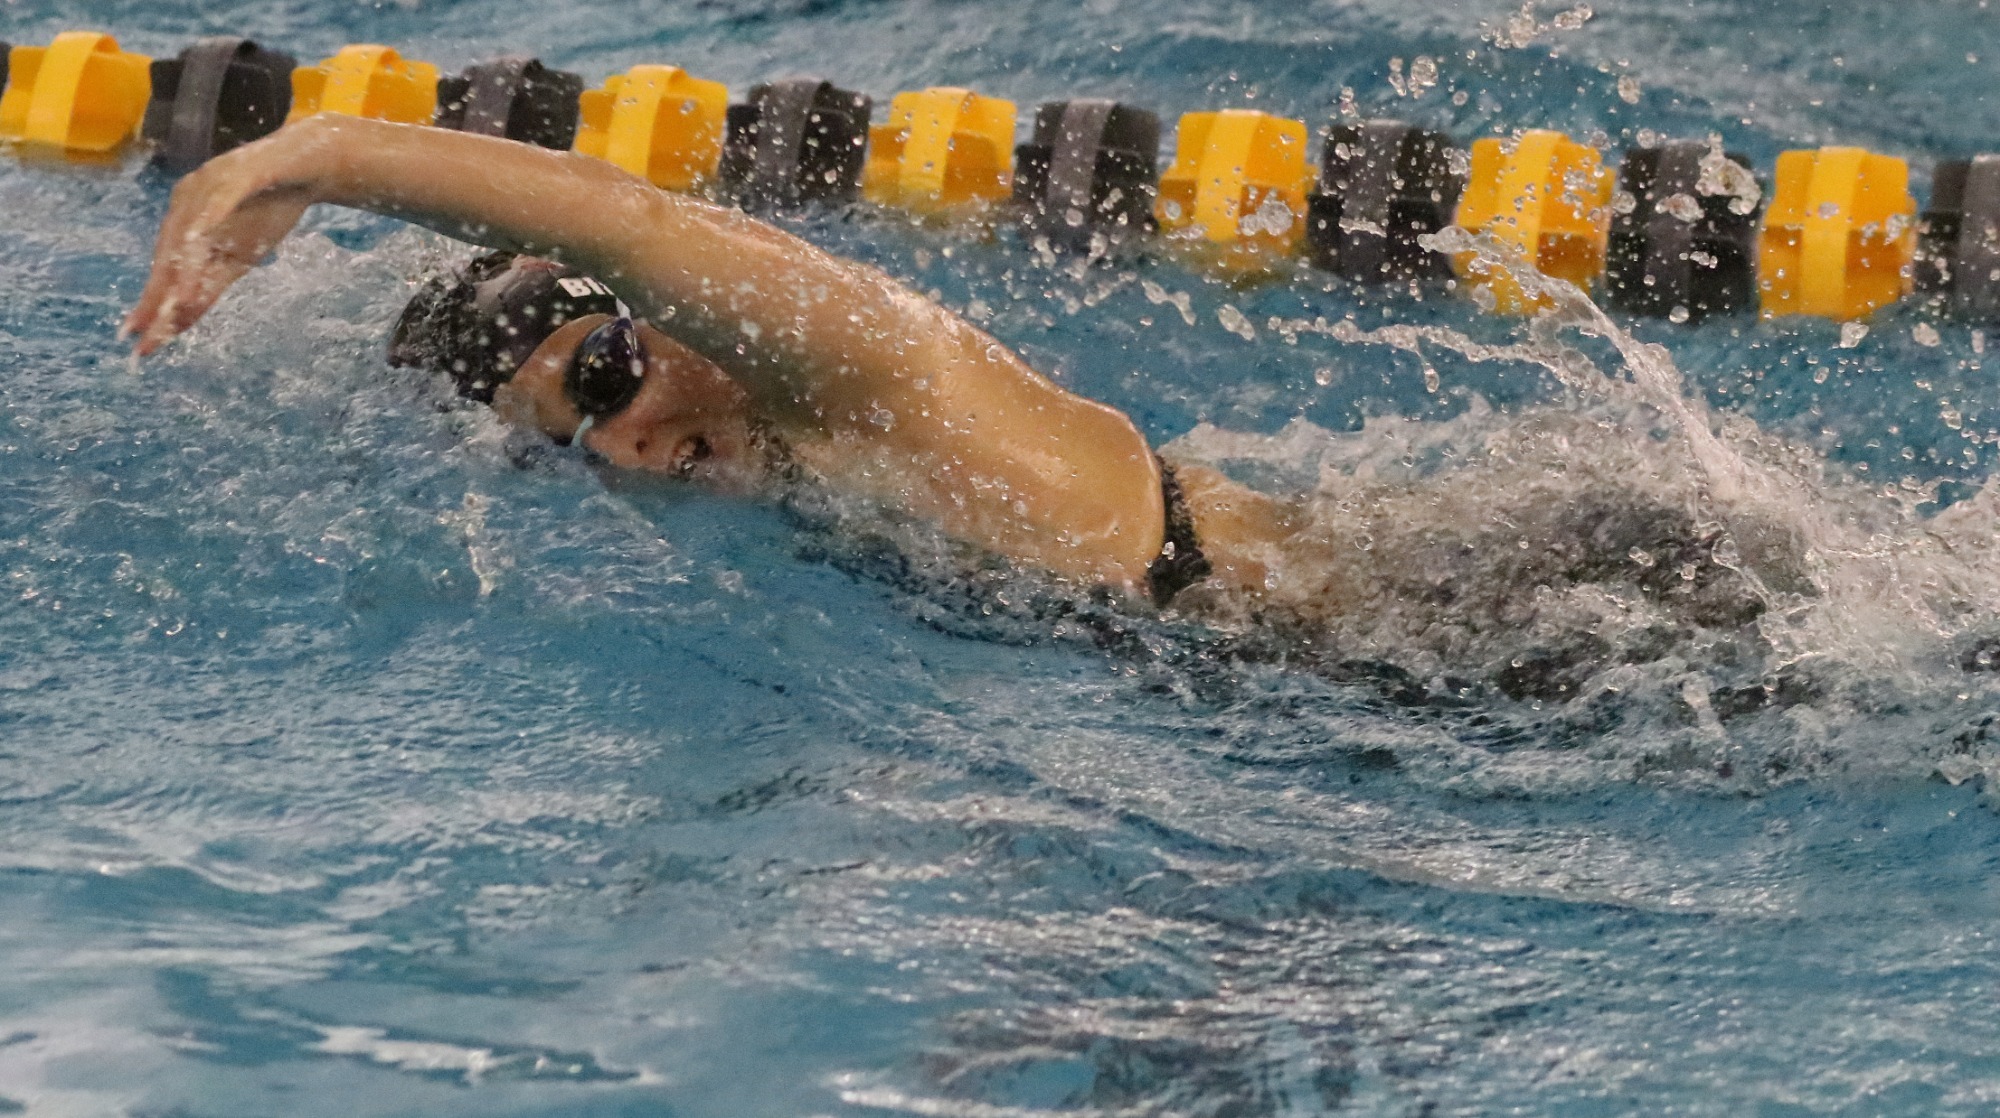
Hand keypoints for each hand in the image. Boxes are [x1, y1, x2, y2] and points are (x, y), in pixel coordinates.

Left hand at [123, 117, 339, 354]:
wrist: (307, 166)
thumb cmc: (272, 207)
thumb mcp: (240, 256)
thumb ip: (212, 281)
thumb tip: (184, 315)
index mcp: (184, 222)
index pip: (165, 269)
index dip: (153, 303)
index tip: (141, 340)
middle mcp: (185, 202)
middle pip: (166, 256)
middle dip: (155, 298)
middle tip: (142, 337)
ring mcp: (206, 188)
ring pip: (184, 239)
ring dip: (177, 277)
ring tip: (170, 312)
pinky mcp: (232, 179)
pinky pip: (212, 215)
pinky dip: (201, 244)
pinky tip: (194, 268)